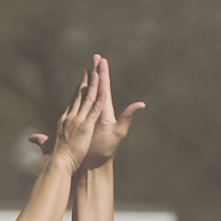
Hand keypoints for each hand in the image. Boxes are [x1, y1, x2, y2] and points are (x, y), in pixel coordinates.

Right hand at [27, 60, 105, 172]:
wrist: (58, 164)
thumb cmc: (53, 158)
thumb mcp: (47, 147)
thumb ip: (41, 140)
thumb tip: (32, 138)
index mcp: (64, 120)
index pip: (73, 101)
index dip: (78, 90)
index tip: (82, 80)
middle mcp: (71, 117)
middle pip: (80, 95)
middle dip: (86, 81)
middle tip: (90, 68)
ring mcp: (78, 120)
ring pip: (88, 98)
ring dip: (93, 85)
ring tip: (98, 71)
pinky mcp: (86, 126)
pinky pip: (94, 109)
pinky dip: (99, 98)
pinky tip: (103, 89)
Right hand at [80, 54, 144, 170]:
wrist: (93, 164)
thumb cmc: (105, 149)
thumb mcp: (118, 131)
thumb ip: (127, 117)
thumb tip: (141, 105)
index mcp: (105, 110)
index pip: (104, 87)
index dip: (102, 73)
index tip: (102, 59)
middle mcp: (98, 111)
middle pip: (97, 86)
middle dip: (96, 71)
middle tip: (95, 56)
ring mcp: (90, 117)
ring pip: (88, 94)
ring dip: (88, 80)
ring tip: (88, 68)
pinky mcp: (82, 123)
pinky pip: (80, 106)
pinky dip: (79, 95)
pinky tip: (78, 91)